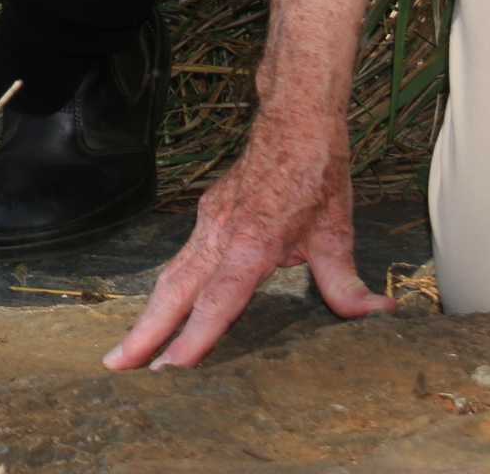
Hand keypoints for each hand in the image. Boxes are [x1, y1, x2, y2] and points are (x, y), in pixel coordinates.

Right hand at [104, 112, 390, 369]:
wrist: (295, 120)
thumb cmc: (316, 174)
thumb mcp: (337, 233)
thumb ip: (345, 283)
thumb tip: (376, 315)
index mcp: (251, 243)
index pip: (217, 302)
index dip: (194, 338)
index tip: (170, 369)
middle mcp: (219, 235)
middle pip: (173, 292)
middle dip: (144, 332)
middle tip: (114, 365)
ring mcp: (207, 222)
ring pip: (170, 276)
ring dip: (147, 314)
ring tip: (125, 349)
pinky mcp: (207, 215)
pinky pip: (181, 259)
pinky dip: (166, 291)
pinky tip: (161, 310)